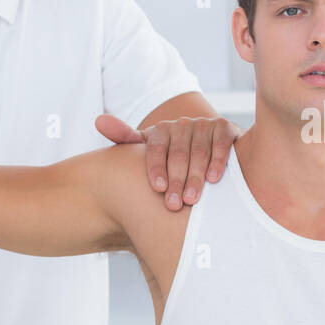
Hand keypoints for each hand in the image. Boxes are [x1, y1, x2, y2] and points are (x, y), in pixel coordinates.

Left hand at [95, 114, 241, 209]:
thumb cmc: (171, 159)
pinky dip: (218, 161)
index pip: (155, 148)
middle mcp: (181, 124)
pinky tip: (214, 179)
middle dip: (176, 180)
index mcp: (160, 130)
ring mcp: (204, 124)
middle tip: (174, 204)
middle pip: (178, 153)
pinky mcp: (225, 127)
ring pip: (199, 151)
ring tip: (191, 199)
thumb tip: (99, 120)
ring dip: (196, 176)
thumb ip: (124, 138)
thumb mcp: (147, 150)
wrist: (208, 150)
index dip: (156, 168)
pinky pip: (221, 144)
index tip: (157, 189)